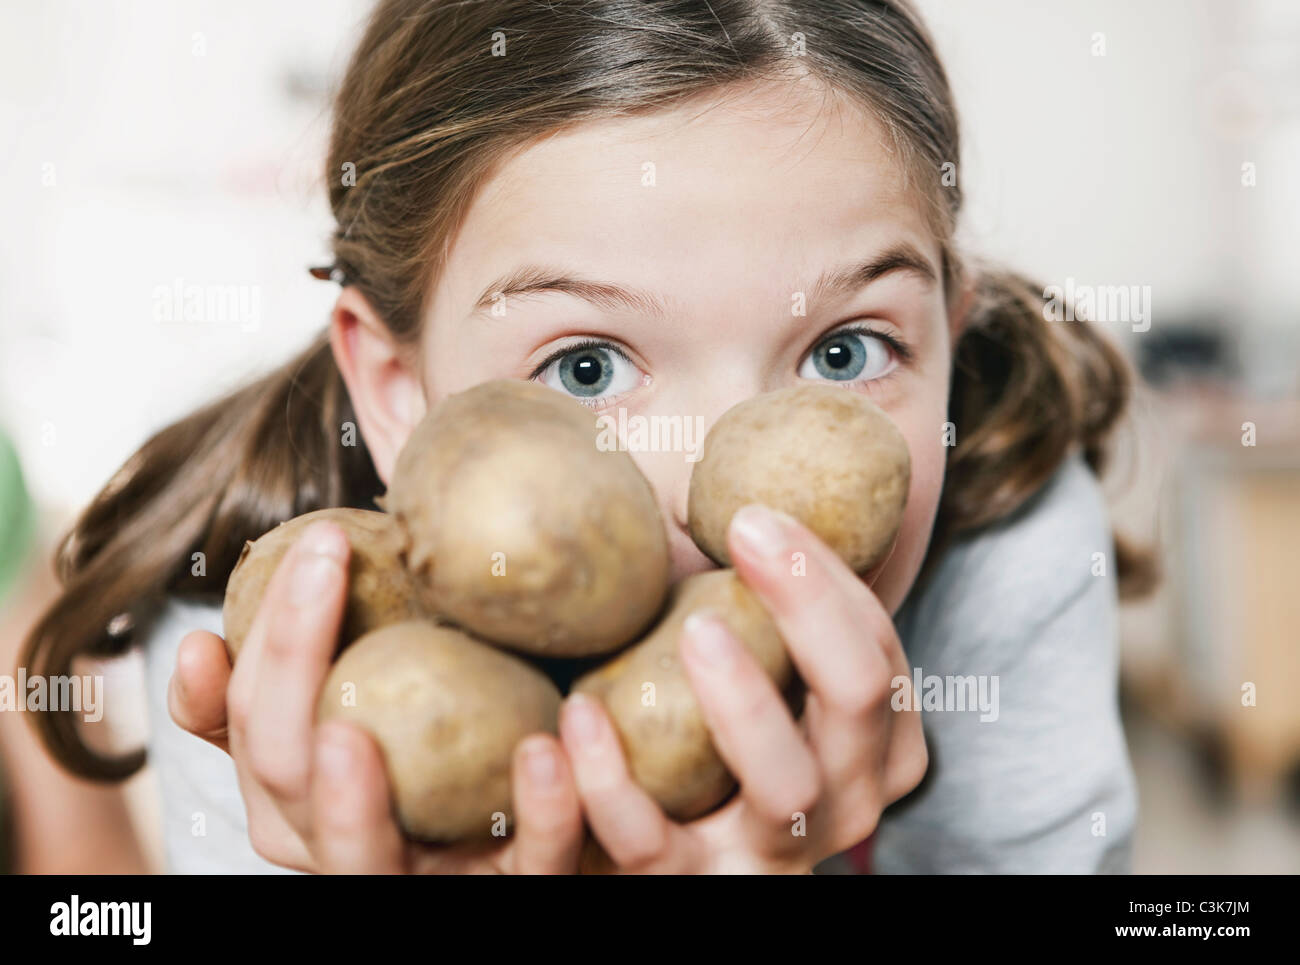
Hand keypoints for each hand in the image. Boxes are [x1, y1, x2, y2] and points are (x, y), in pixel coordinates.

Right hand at [168, 520, 583, 872]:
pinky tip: (546, 746)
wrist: (531, 834)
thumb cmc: (436, 759)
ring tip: (347, 732)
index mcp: (294, 803)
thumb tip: (198, 641)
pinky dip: (540, 810)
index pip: (255, 716)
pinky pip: (530, 864)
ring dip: (351, 800)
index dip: (273, 630)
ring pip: (365, 862)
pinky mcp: (516, 889)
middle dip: (293, 665)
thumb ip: (291, 680)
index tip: (318, 538)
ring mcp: (422, 880)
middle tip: (327, 562)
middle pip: (287, 772)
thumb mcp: (351, 713)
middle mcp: (341, 848)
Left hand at [558, 503, 927, 873]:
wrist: (664, 864)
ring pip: (786, 783)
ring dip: (744, 700)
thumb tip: (735, 493)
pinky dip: (615, 783)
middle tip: (748, 532)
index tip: (755, 515)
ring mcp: (772, 857)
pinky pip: (655, 846)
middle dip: (811, 604)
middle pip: (860, 696)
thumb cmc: (707, 746)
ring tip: (694, 628)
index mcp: (873, 747)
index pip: (880, 649)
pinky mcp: (689, 890)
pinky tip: (578, 716)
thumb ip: (762, 612)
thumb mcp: (756, 679)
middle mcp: (843, 802)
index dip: (827, 576)